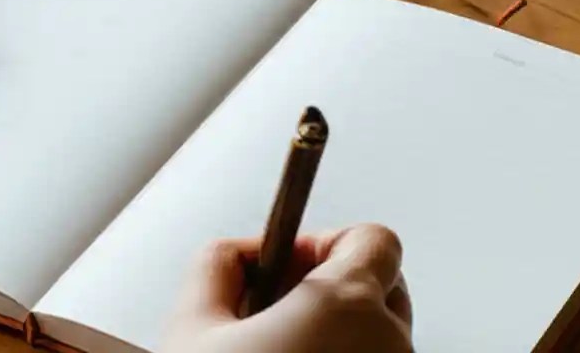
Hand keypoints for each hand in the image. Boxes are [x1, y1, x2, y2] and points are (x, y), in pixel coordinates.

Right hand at [164, 224, 412, 352]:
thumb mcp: (192, 324)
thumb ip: (220, 262)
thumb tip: (235, 256)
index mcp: (347, 308)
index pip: (373, 238)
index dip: (325, 241)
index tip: (290, 259)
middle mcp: (387, 345)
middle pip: (381, 286)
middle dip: (331, 288)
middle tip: (278, 308)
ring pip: (378, 334)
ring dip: (339, 330)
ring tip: (282, 347)